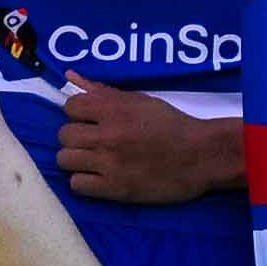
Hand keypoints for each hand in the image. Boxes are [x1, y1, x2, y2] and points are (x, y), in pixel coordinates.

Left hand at [56, 78, 248, 204]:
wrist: (202, 156)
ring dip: (76, 160)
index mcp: (113, 109)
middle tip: (93, 143)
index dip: (79, 114)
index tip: (92, 121)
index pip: (70, 107)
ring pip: (65, 160)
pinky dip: (84, 181)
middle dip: (76, 138)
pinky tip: (98, 178)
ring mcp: (109, 164)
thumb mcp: (140, 100)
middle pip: (64, 136)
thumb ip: (102, 90)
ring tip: (93, 161)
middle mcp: (107, 135)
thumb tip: (70, 76)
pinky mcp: (115, 189)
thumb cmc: (172, 125)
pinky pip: (77, 185)